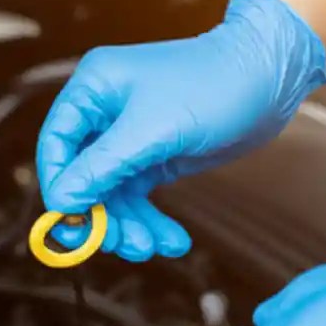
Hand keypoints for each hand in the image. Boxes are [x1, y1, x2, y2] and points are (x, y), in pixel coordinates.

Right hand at [36, 0, 325, 260]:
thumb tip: (60, 201)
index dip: (59, 186)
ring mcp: (130, 136)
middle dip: (102, 214)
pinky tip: (172, 241)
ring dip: (129, 225)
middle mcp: (105, 112)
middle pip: (82, 176)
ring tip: (152, 247)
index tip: (71, 223)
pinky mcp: (155, 155)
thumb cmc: (213, 86)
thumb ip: (102, 167)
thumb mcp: (152, 131)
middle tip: (123, 244)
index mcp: (93, 89)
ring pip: (112, 193)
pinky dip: (152, 220)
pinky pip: (139, 196)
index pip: (55, 144)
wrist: (270, 79)